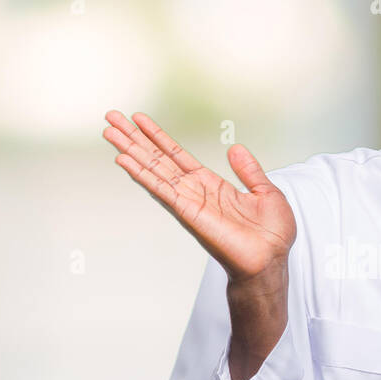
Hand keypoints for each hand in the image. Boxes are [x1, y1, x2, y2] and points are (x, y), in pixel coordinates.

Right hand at [102, 111, 295, 284]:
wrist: (271, 261)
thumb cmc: (272, 236)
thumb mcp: (266, 193)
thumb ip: (249, 171)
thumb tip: (236, 147)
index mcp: (211, 185)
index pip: (177, 155)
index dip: (158, 136)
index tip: (138, 119)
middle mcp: (194, 192)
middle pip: (158, 159)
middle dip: (135, 138)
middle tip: (111, 117)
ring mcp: (188, 202)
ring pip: (153, 170)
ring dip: (130, 151)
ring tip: (109, 131)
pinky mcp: (188, 214)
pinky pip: (160, 190)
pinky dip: (141, 175)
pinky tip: (123, 161)